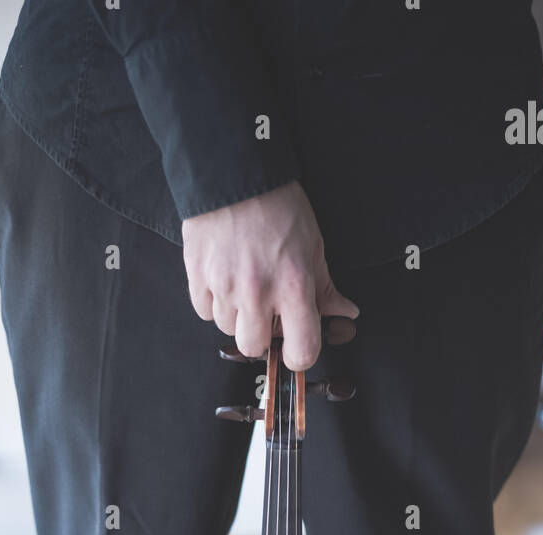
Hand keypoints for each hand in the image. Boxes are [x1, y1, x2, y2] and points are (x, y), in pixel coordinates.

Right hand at [182, 180, 358, 370]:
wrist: (235, 172)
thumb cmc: (278, 206)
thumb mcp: (313, 244)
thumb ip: (325, 287)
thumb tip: (345, 312)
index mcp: (293, 286)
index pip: (302, 351)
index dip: (300, 355)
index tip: (297, 346)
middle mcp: (257, 293)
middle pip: (254, 347)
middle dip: (261, 334)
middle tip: (265, 309)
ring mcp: (224, 286)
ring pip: (227, 329)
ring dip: (236, 315)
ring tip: (243, 284)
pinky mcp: (197, 277)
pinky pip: (204, 310)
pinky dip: (213, 301)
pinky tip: (223, 277)